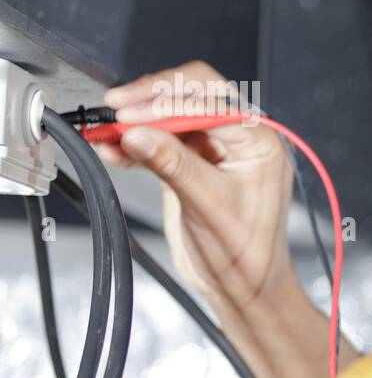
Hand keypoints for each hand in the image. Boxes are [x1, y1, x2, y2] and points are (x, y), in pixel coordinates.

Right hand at [98, 61, 296, 309]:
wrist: (244, 285)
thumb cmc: (245, 252)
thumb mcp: (208, 207)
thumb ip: (174, 166)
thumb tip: (137, 134)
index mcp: (260, 142)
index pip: (212, 102)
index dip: (167, 104)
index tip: (129, 115)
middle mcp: (242, 137)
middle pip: (194, 93)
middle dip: (152, 98)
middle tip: (116, 110)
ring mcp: (216, 146)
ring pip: (172, 113)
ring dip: (138, 120)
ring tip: (106, 133)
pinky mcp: (193, 160)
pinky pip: (160, 138)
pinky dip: (135, 142)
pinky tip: (111, 149)